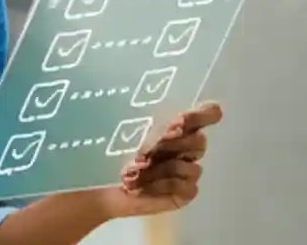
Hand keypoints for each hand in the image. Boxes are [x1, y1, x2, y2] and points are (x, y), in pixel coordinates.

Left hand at [99, 102, 223, 218]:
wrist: (99, 182)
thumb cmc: (112, 149)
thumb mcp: (128, 126)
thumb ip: (153, 120)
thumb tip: (177, 122)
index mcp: (176, 124)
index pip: (207, 113)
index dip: (202, 114)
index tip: (181, 119)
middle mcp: (185, 145)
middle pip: (200, 141)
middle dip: (175, 144)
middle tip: (150, 147)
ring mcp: (187, 170)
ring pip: (193, 166)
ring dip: (162, 168)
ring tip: (137, 169)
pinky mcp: (184, 193)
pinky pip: (188, 187)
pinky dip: (164, 185)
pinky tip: (144, 186)